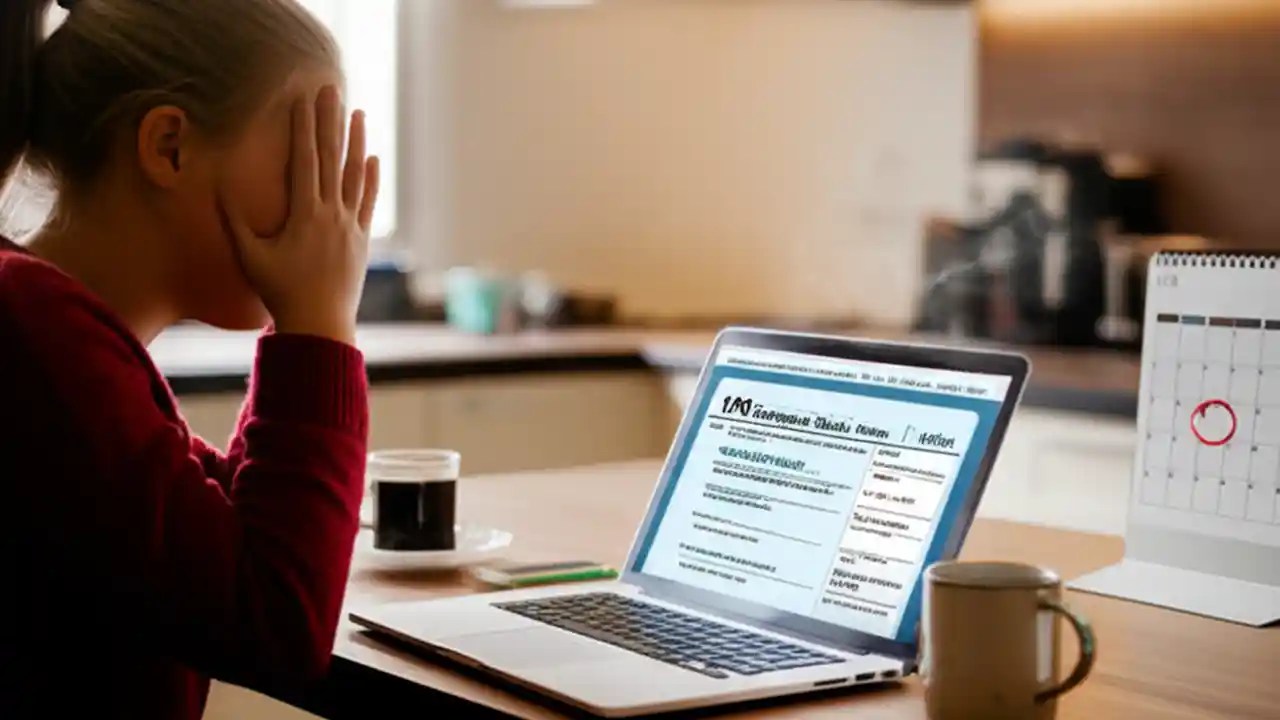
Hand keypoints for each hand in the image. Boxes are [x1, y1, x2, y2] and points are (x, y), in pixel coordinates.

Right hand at [222, 85, 379, 345]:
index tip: (303, 100)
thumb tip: (217, 187)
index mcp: (305, 215)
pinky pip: (368, 202)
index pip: (305, 160)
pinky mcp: (361, 240)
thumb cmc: (280, 293)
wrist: (319, 324)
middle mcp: (332, 215)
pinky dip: (370, 179)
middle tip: (331, 89)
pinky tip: (372, 158)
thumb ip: (234, 221)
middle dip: (330, 122)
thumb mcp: (250, 257)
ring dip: (356, 142)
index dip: (303, 128)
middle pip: (332, 159)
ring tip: (358, 113)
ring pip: (355, 176)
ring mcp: (351, 226)